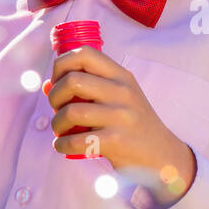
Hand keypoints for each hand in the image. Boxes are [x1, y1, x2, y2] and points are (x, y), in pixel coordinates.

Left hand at [43, 46, 196, 201]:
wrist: (162, 155)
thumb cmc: (133, 124)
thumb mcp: (119, 98)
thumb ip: (88, 87)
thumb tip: (47, 85)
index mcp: (121, 76)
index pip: (85, 53)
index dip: (62, 64)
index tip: (58, 80)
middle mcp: (122, 92)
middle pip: (72, 81)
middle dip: (54, 96)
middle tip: (57, 108)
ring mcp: (121, 116)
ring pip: (71, 111)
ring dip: (56, 123)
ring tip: (60, 130)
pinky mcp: (116, 141)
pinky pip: (76, 141)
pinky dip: (62, 144)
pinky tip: (63, 146)